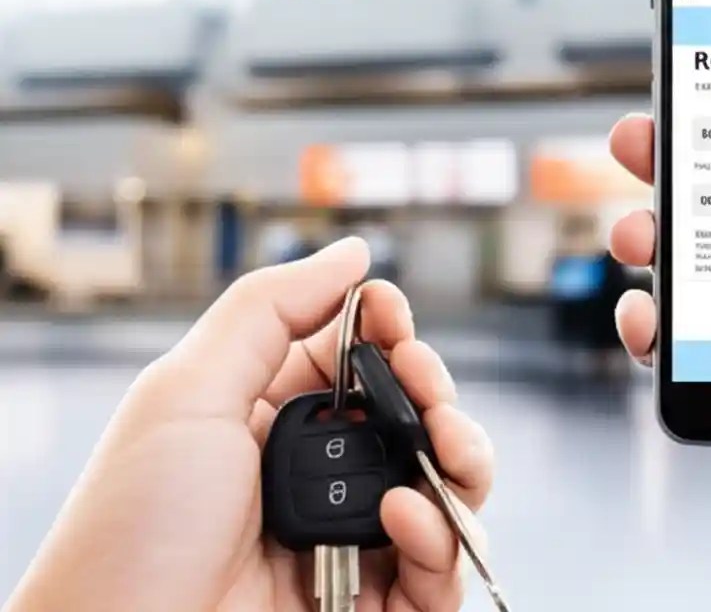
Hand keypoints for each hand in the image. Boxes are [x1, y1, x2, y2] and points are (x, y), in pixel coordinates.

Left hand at [7, 238, 493, 611]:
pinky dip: (442, 538)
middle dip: (440, 395)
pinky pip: (441, 569)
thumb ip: (270, 309)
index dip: (390, 334)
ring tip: (445, 451)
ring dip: (463, 459)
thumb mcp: (186, 393)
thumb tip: (352, 252)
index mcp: (272, 417)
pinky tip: (405, 519)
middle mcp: (319, 476)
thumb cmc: (130, 531)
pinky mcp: (375, 602)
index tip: (398, 322)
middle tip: (430, 393)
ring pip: (448, 490)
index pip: (358, 360)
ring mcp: (351, 541)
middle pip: (416, 420)